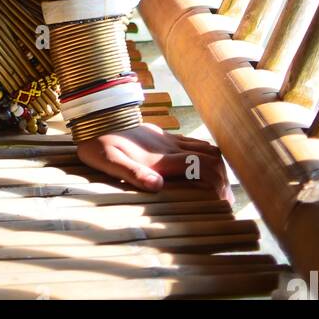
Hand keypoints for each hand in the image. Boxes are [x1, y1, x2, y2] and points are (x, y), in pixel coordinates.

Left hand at [76, 122, 233, 204]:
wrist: (95, 116)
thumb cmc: (98, 142)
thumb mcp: (108, 160)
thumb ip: (132, 172)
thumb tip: (157, 185)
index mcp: (161, 158)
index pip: (202, 167)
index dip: (218, 184)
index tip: (222, 203)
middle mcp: (170, 147)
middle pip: (211, 158)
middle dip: (223, 180)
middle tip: (224, 202)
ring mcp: (168, 140)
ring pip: (205, 148)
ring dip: (217, 167)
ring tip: (218, 189)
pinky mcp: (163, 136)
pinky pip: (193, 142)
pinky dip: (206, 155)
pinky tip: (202, 167)